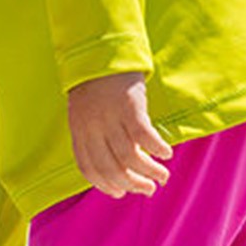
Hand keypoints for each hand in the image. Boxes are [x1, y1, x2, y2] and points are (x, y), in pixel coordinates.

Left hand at [68, 72, 171, 197]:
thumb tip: (114, 166)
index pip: (89, 169)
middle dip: (131, 184)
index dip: (105, 185)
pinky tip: (166, 153)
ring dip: (149, 172)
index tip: (120, 193)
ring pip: (130, 157)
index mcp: (79, 132)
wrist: (101, 52)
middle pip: (112, 168)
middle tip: (148, 190)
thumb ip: (94, 137)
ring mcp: (111, 118)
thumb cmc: (96, 86)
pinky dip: (157, 149)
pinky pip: (145, 136)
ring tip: (162, 177)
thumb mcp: (86, 114)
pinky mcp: (130, 107)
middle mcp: (93, 129)